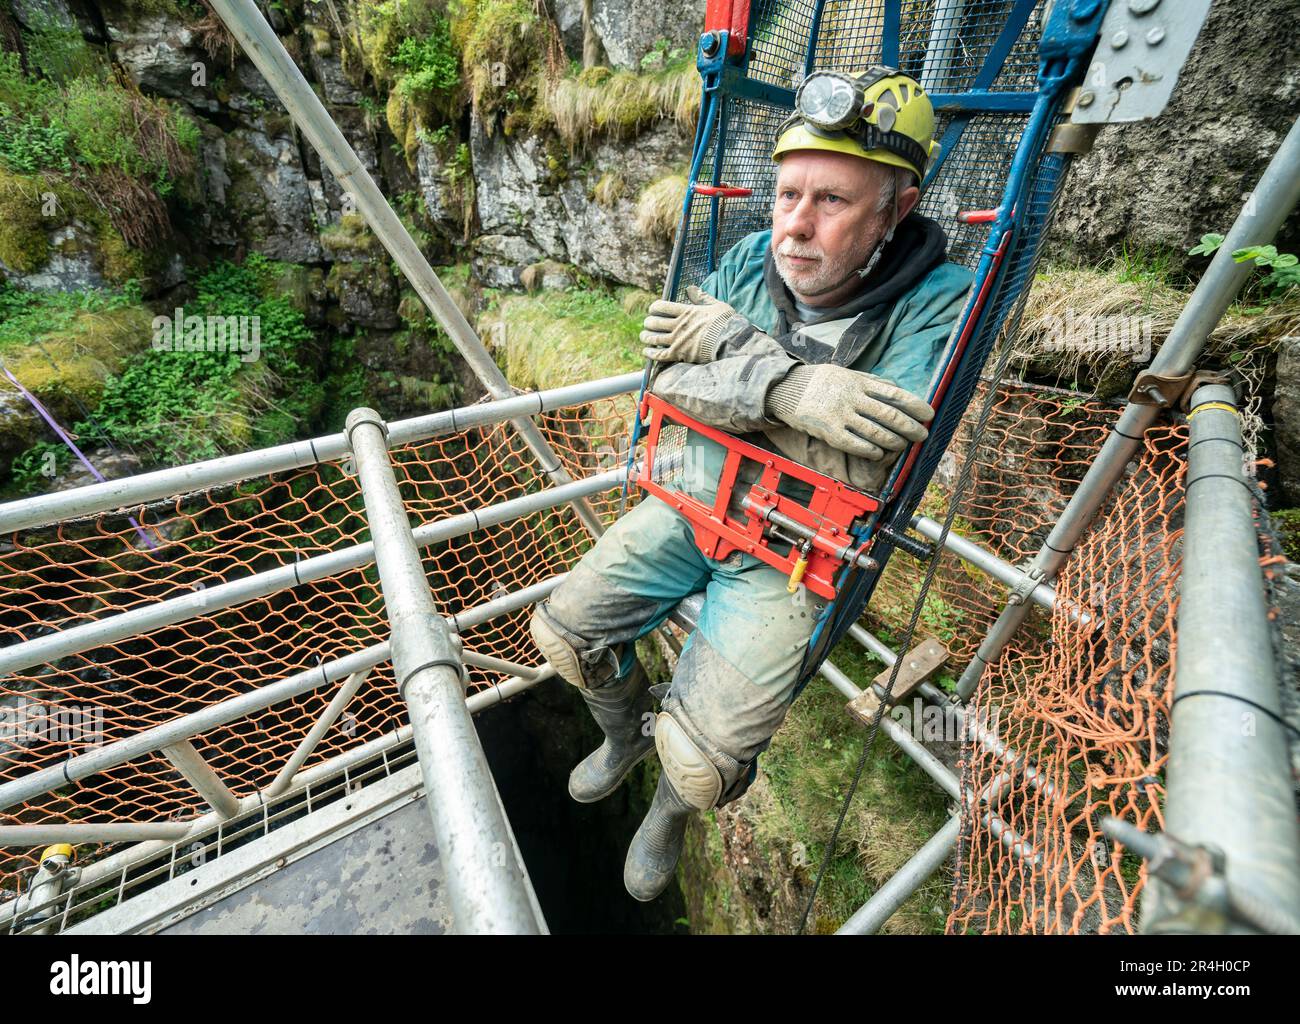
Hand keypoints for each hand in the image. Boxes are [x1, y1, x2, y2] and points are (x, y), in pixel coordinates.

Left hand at [640, 285, 745, 363]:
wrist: (730, 342)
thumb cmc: (726, 323)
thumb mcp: (716, 305)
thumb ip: (702, 297)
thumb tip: (691, 288)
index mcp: (686, 312)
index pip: (662, 306)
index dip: (654, 307)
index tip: (653, 309)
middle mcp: (679, 325)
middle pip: (655, 322)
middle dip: (649, 322)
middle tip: (648, 323)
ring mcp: (677, 340)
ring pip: (654, 338)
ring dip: (646, 336)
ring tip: (643, 336)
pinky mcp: (679, 354)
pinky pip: (660, 354)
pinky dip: (651, 353)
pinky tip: (646, 352)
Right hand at [765, 363, 933, 459]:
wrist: (786, 389)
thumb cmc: (819, 382)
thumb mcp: (847, 374)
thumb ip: (871, 381)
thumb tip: (897, 389)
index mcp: (859, 382)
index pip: (894, 394)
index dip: (915, 405)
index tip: (929, 414)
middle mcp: (853, 398)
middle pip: (890, 415)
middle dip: (910, 427)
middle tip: (922, 435)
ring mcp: (841, 415)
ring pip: (876, 432)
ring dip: (894, 441)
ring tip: (903, 445)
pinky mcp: (829, 432)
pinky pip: (856, 445)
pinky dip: (872, 450)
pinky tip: (880, 453)